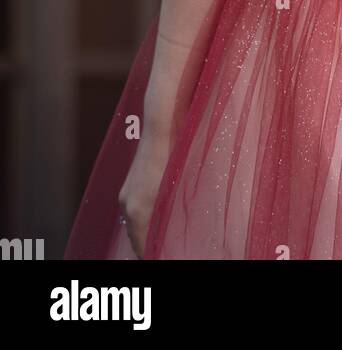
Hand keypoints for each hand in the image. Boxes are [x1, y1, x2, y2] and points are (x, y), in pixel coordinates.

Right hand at [117, 132, 171, 258]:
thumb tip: (164, 237)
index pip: (140, 246)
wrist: (160, 129)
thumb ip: (165, 218)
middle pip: (134, 236)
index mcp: (137, 211)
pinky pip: (133, 210)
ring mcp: (127, 193)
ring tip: (159, 238)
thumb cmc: (172, 158)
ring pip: (133, 223)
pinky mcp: (130, 184)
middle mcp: (127, 204)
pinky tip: (155, 216)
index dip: (150, 254)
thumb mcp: (172, 192)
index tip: (160, 256)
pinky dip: (141, 219)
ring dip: (144, 232)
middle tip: (161, 250)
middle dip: (145, 246)